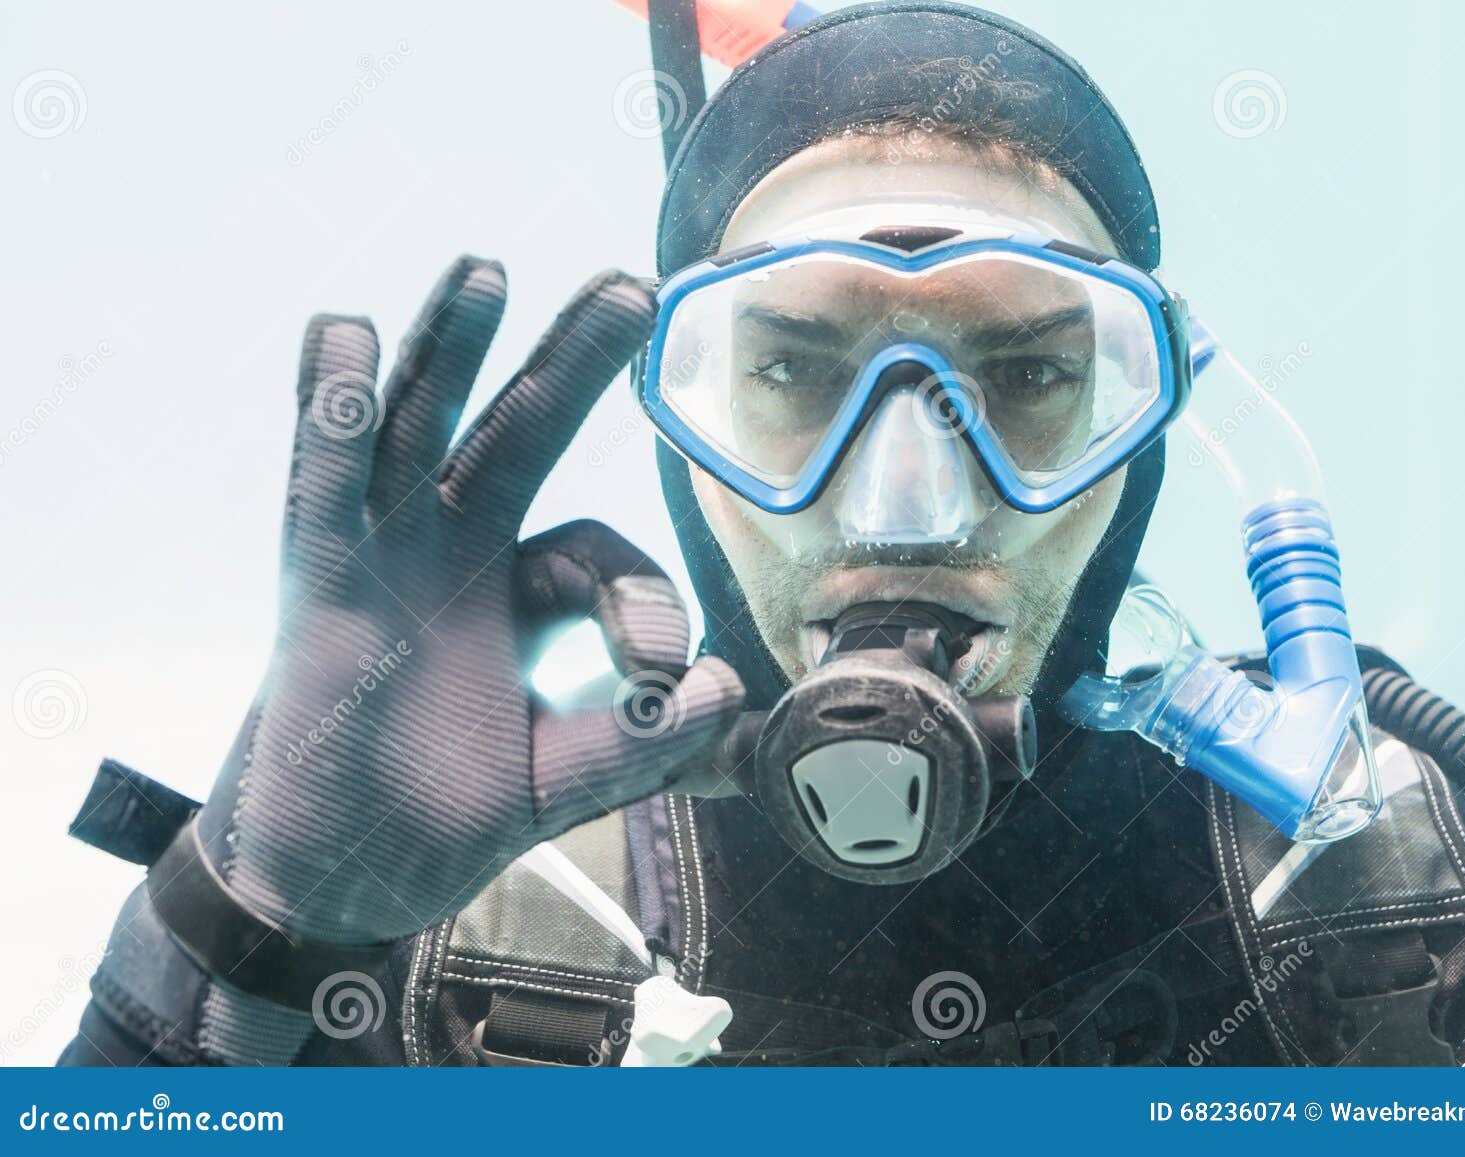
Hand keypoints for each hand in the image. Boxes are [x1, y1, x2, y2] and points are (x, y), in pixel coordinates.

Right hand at [193, 258, 741, 943]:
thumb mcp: (562, 784)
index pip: (595, 549)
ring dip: (451, 349)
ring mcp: (383, 558)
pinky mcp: (316, 587)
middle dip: (571, 362)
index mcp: (517, 591)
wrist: (337, 881)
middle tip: (632, 288)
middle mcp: (453, 553)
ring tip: (488, 271)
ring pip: (420, 430)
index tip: (652, 671)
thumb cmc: (441, 821)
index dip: (640, 596)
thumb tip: (726, 689)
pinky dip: (330, 414)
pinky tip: (346, 336)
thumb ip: (644, 745)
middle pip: (518, 432)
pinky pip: (322, 487)